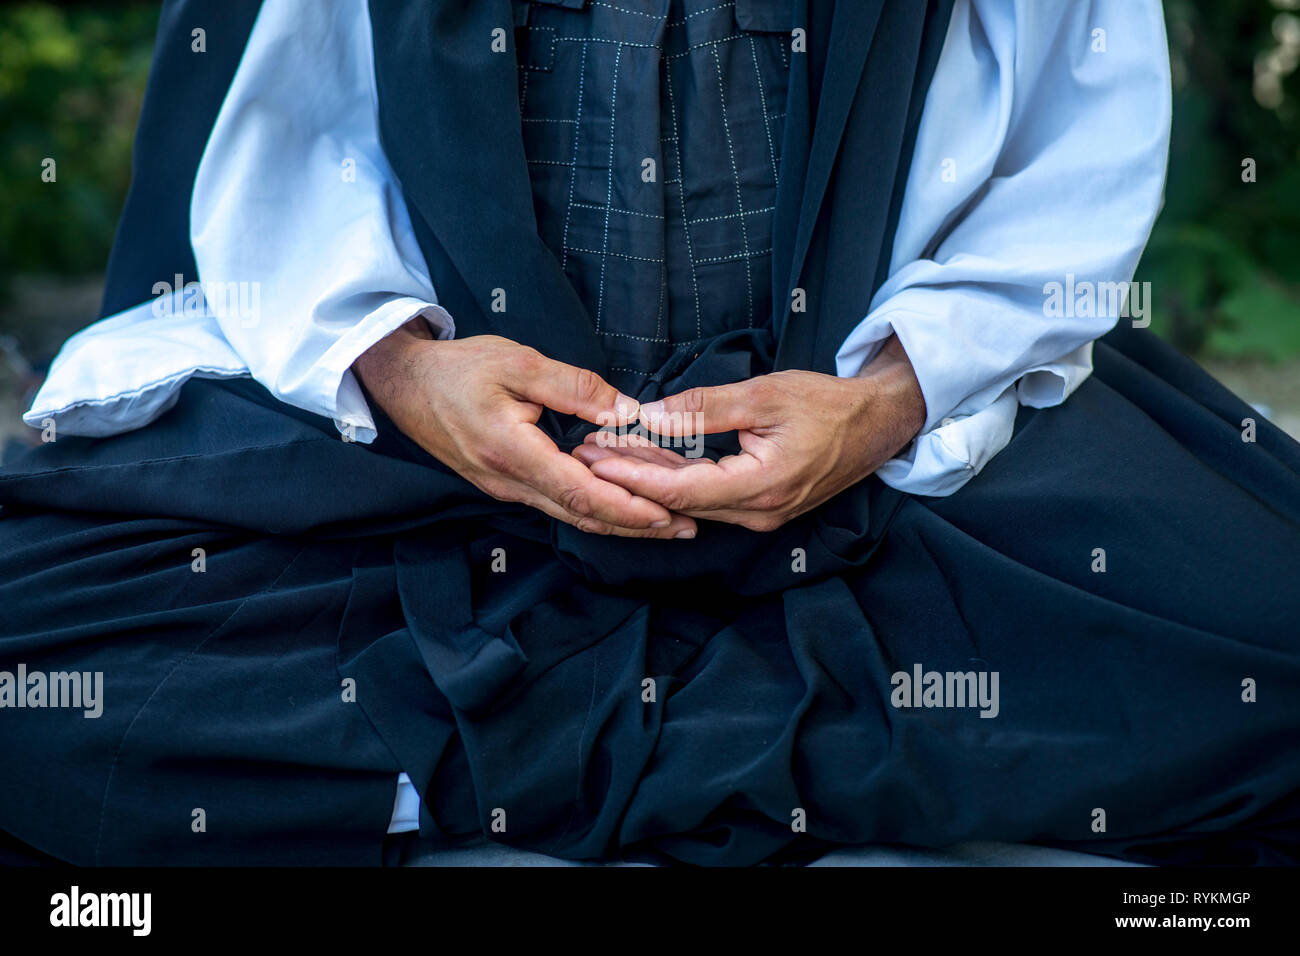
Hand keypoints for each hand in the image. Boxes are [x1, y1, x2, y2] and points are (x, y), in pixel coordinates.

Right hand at [354, 322, 696, 538]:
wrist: (404, 383)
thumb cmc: (458, 368)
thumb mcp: (518, 362)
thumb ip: (575, 388)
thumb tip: (626, 411)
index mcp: (513, 452)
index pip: (580, 491)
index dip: (627, 507)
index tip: (669, 513)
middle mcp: (509, 482)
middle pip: (582, 514)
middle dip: (637, 525)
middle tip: (686, 527)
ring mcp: (506, 488)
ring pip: (571, 514)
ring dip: (619, 521)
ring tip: (665, 522)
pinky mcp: (505, 484)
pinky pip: (556, 503)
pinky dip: (594, 507)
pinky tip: (621, 503)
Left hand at [572, 336, 925, 531]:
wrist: (878, 424)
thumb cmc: (828, 405)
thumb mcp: (765, 395)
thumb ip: (705, 408)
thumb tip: (651, 415)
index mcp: (762, 487)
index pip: (682, 489)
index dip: (634, 475)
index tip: (596, 457)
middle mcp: (759, 513)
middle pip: (680, 501)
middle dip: (629, 478)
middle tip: (584, 454)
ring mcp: (761, 515)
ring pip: (692, 502)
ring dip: (647, 480)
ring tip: (603, 456)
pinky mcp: (762, 508)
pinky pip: (709, 498)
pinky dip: (675, 480)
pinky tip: (645, 463)